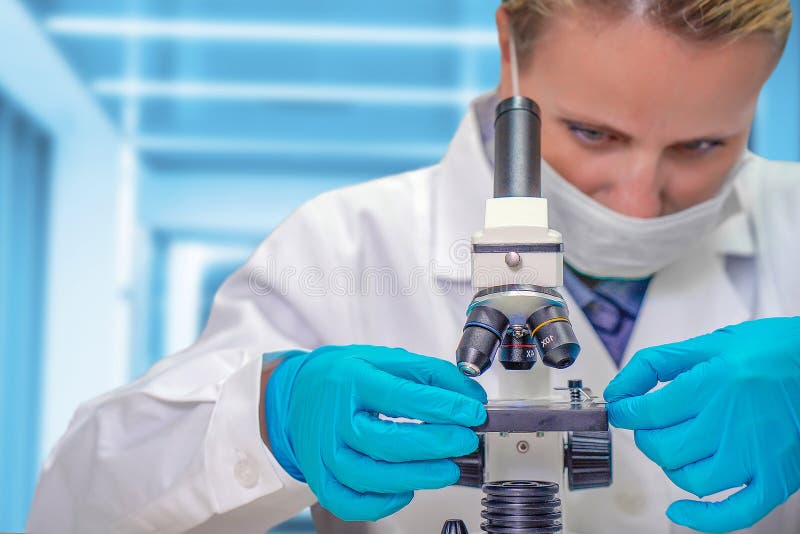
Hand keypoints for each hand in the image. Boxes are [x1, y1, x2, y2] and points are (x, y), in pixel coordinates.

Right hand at [266, 345, 485, 520]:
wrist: (297, 394)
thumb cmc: (344, 377)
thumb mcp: (384, 359)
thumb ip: (430, 374)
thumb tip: (470, 396)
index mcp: (350, 380)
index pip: (400, 396)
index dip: (442, 407)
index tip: (472, 413)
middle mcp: (333, 419)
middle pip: (384, 441)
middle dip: (434, 444)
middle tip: (465, 440)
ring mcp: (323, 452)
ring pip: (369, 476)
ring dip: (416, 476)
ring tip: (448, 469)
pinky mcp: (319, 478)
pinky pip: (348, 501)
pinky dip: (380, 503)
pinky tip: (406, 490)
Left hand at [604, 318, 799, 532]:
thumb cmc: (770, 350)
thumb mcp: (708, 343)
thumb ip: (656, 363)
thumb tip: (616, 389)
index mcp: (713, 384)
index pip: (647, 412)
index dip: (625, 411)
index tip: (622, 408)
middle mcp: (732, 423)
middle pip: (664, 447)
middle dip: (646, 436)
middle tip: (651, 424)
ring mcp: (757, 456)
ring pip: (691, 478)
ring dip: (670, 465)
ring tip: (674, 447)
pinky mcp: (778, 478)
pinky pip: (736, 512)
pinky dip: (704, 518)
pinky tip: (680, 509)